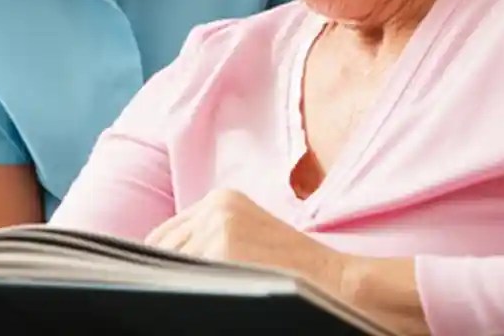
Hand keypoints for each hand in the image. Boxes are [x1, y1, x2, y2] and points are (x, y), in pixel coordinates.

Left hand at [145, 189, 347, 294]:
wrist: (344, 284)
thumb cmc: (297, 273)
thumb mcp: (250, 239)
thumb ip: (208, 243)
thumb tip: (159, 268)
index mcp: (222, 199)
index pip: (165, 236)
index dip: (162, 264)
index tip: (163, 284)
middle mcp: (216, 207)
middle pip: (163, 248)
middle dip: (169, 274)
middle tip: (182, 297)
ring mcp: (219, 226)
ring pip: (173, 264)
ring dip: (180, 286)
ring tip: (202, 301)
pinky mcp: (225, 248)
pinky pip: (188, 279)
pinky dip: (192, 294)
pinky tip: (208, 304)